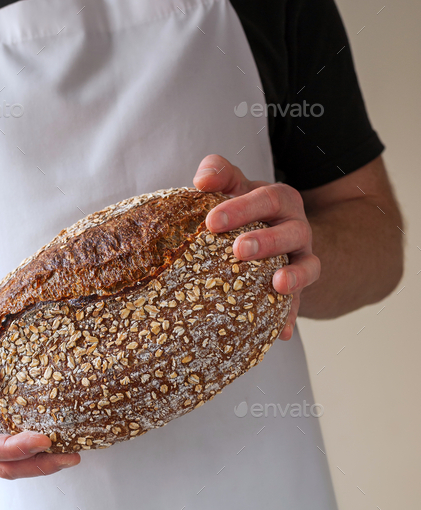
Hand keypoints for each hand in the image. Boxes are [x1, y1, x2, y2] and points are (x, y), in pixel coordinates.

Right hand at [0, 332, 79, 478]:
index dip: (12, 448)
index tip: (43, 440)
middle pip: (1, 465)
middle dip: (36, 464)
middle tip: (70, 457)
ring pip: (10, 463)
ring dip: (41, 462)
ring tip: (73, 455)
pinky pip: (14, 447)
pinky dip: (37, 448)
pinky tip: (61, 439)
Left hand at [193, 154, 320, 339]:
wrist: (275, 234)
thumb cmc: (245, 210)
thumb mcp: (236, 188)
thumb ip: (221, 175)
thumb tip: (202, 179)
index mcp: (280, 200)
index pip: (265, 198)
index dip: (241, 208)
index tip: (211, 221)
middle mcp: (296, 228)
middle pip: (290, 231)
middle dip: (266, 240)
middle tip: (238, 250)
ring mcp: (301, 259)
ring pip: (308, 265)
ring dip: (295, 276)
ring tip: (278, 284)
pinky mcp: (299, 289)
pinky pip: (301, 304)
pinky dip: (291, 317)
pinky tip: (283, 333)